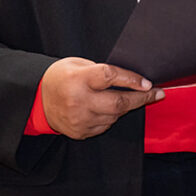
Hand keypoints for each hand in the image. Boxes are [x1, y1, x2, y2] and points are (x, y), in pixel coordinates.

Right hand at [39, 57, 162, 139]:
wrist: (38, 101)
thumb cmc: (60, 77)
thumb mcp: (77, 64)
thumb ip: (101, 71)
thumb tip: (131, 78)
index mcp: (78, 79)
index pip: (110, 77)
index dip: (131, 79)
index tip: (147, 82)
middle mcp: (79, 101)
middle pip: (118, 102)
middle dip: (142, 98)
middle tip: (157, 94)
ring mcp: (80, 119)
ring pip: (114, 115)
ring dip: (127, 107)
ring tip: (131, 98)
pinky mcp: (81, 132)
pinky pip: (105, 125)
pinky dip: (112, 116)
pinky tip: (108, 108)